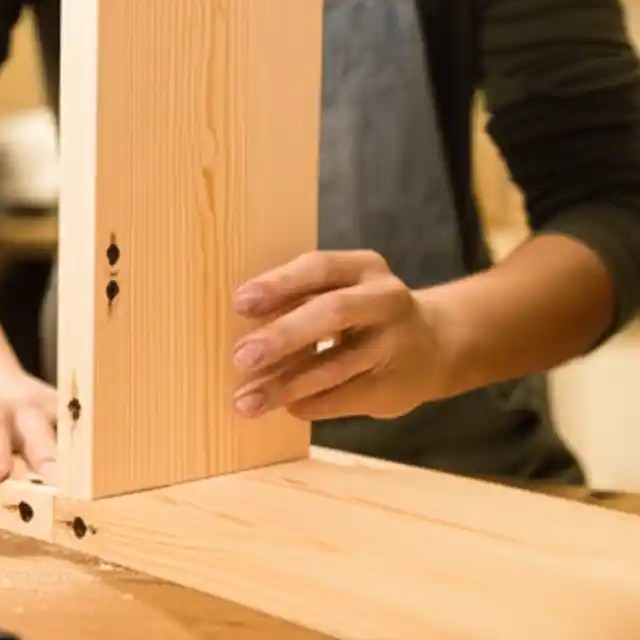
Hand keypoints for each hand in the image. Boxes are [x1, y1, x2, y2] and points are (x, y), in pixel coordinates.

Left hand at [228, 250, 453, 420]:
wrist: (437, 347)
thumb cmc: (362, 315)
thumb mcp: (340, 291)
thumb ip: (299, 301)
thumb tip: (240, 329)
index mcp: (363, 267)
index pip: (319, 267)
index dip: (279, 284)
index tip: (239, 303)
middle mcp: (386, 299)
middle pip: (333, 312)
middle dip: (283, 336)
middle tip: (240, 357)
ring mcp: (396, 343)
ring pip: (336, 364)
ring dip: (286, 385)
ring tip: (246, 401)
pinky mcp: (397, 384)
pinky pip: (346, 396)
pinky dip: (311, 404)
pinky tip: (287, 408)